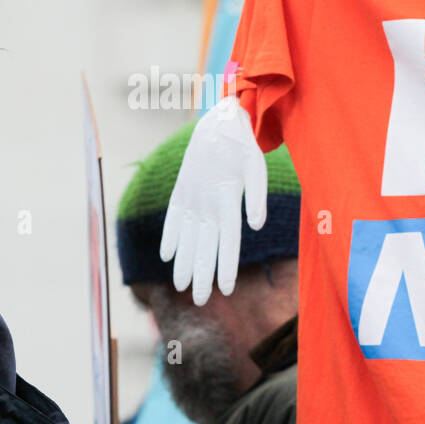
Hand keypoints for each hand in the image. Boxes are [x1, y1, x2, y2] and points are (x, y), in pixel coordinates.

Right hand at [159, 95, 267, 305]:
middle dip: (202, 275)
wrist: (217, 122)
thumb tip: (255, 225)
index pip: (226, 240)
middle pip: (203, 245)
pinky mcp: (181, 190)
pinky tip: (167, 257)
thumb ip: (257, 197)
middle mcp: (204, 201)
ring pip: (186, 237)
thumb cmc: (243, 148)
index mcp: (225, 197)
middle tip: (201, 301)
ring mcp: (190, 196)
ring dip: (184, 263)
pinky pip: (173, 218)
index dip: (226, 265)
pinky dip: (170, 237)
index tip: (225, 288)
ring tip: (182, 287)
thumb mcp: (257, 167)